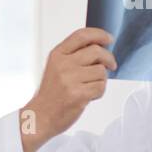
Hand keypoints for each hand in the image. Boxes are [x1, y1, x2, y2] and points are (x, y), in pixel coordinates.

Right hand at [19, 27, 116, 151]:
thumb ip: (74, 55)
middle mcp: (62, 64)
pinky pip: (101, 87)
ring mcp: (69, 79)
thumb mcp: (56, 67)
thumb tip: (100, 45)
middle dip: (109, 58)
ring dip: (101, 79)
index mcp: (57, 55)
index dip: (99, 35)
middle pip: (97, 51)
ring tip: (90, 86)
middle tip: (111, 65)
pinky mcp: (78, 94)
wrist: (40, 116)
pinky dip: (99, 92)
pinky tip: (88, 96)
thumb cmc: (51, 93)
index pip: (82, 35)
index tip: (109, 39)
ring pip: (101, 71)